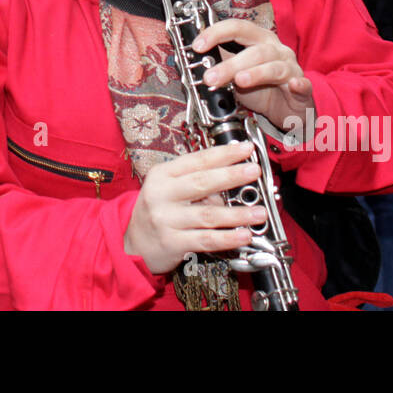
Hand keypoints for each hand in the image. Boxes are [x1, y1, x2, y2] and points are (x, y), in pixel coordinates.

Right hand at [124, 141, 266, 274]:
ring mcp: (166, 219)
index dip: (223, 154)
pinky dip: (228, 238)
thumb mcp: (168, 188)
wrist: (133, 243)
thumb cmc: (157, 210)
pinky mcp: (172, 242)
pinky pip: (205, 240)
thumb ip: (195, 182)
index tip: (245, 149)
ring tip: (259, 211)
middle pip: (202, 183)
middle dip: (232, 176)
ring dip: (237, 213)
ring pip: (208, 214)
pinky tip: (244, 235)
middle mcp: (162, 194)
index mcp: (162, 174)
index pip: (197, 160)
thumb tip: (231, 180)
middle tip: (254, 171)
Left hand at [192, 18, 314, 130]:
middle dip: (230, 64)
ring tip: (239, 81)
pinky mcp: (302, 89)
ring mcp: (291, 68)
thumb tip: (195, 56)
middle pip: (254, 50)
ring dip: (256, 74)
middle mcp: (275, 50)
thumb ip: (220, 61)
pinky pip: (302, 85)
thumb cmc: (260, 88)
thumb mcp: (235, 72)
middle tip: (209, 77)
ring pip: (274, 67)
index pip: (238, 28)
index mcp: (258, 40)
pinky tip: (293, 85)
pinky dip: (298, 84)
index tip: (197, 46)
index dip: (217, 33)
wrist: (286, 109)